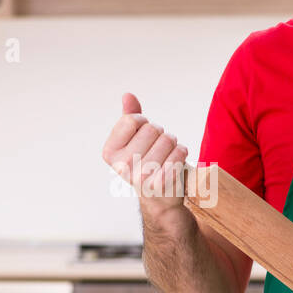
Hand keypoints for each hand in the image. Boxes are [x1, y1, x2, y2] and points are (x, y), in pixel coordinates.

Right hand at [101, 92, 189, 221]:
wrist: (160, 196)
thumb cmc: (147, 162)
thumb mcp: (134, 139)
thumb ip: (130, 116)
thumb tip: (127, 96)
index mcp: (110, 152)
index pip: (133, 119)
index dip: (144, 123)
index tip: (144, 136)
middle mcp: (122, 166)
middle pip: (152, 128)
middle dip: (161, 134)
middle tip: (159, 149)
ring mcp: (140, 177)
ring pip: (168, 139)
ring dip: (173, 144)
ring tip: (167, 156)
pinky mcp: (160, 184)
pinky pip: (179, 153)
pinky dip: (182, 154)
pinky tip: (175, 164)